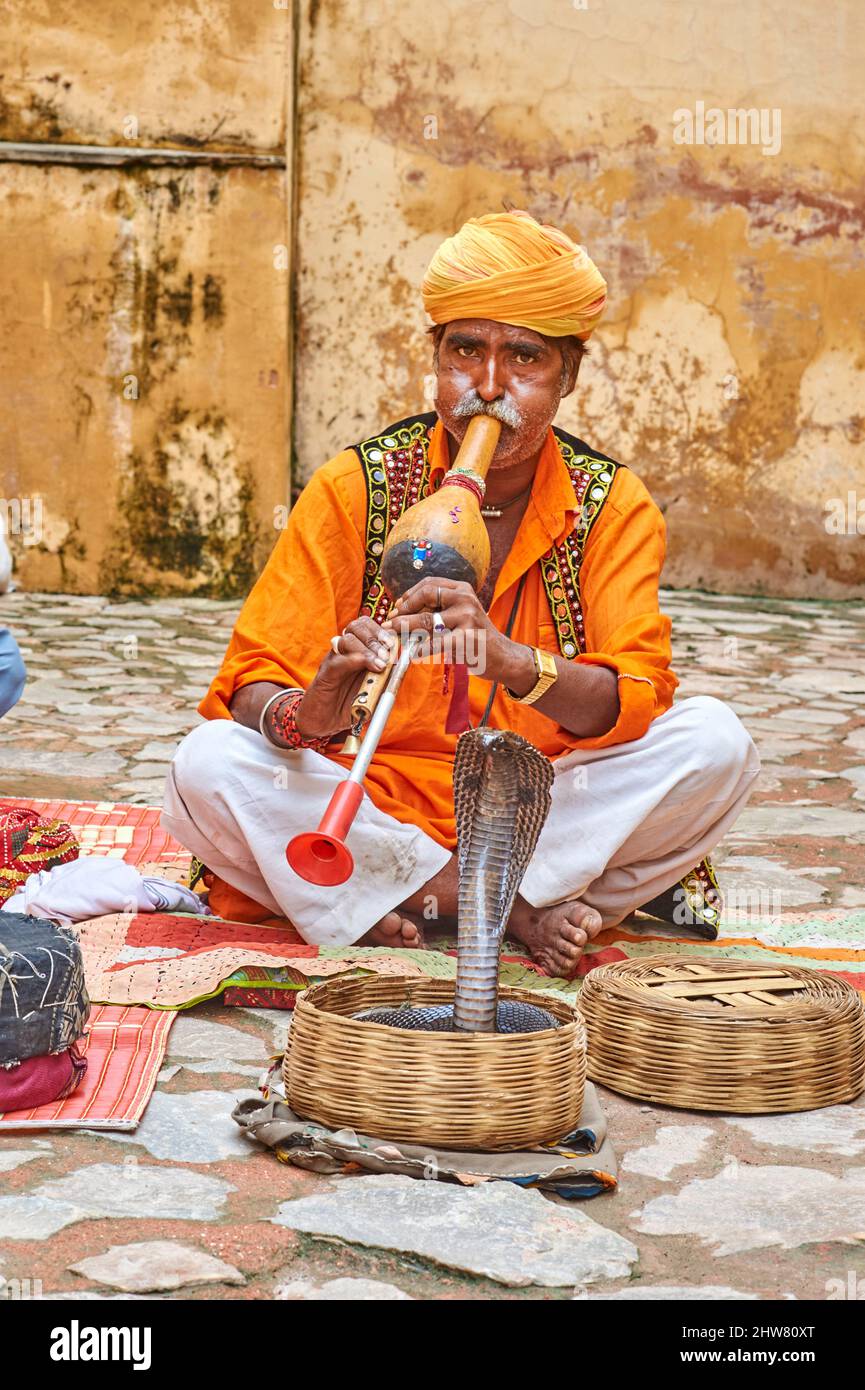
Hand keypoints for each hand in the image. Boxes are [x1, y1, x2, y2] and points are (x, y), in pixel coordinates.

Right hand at [295, 617, 397, 738]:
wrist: (324, 723)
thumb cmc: (350, 705)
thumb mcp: (375, 690)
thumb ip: (387, 676)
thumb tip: (403, 663)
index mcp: (359, 650)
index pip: (369, 626)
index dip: (384, 631)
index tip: (395, 642)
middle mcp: (346, 651)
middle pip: (358, 626)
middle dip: (376, 638)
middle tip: (387, 655)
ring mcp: (334, 660)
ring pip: (348, 639)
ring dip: (367, 650)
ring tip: (379, 665)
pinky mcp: (325, 674)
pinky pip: (338, 661)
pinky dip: (353, 660)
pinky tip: (364, 665)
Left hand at [384, 577, 533, 687]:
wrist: (504, 657)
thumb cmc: (477, 638)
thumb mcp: (461, 616)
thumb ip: (439, 611)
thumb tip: (403, 614)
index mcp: (463, 589)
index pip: (430, 584)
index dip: (409, 595)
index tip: (397, 608)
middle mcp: (466, 599)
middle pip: (426, 596)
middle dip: (404, 610)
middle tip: (390, 623)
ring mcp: (467, 618)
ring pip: (426, 620)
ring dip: (406, 629)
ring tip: (394, 637)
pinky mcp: (466, 638)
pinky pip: (435, 643)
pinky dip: (420, 649)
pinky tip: (413, 654)